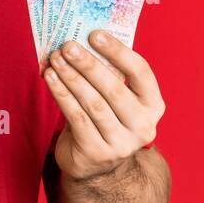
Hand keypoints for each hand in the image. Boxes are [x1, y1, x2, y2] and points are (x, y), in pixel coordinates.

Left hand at [43, 30, 164, 181]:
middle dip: (88, 64)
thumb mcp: (114, 100)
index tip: (95, 34)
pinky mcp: (98, 153)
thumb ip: (108, 75)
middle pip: (113, 88)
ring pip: (92, 103)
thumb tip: (81, 41)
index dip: (118, 51)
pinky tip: (50, 78)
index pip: (141, 72)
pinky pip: (76, 117)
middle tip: (67, 46)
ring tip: (55, 59)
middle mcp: (143, 126)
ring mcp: (122, 143)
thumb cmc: (104, 121)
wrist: (97, 168)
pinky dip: (61, 95)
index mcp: (153, 105)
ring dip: (71, 77)